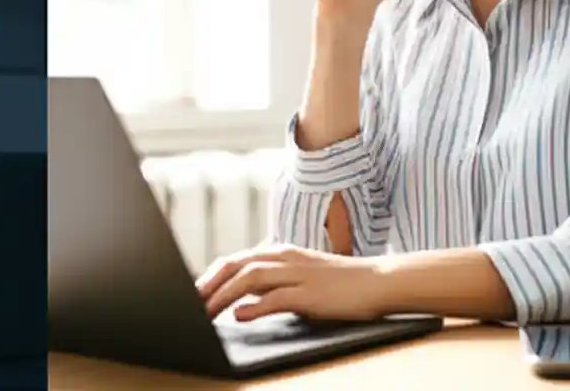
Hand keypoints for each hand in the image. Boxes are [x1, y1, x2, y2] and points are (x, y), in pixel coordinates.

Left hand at [196, 244, 387, 321]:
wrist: (379, 280)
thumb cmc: (340, 283)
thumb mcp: (300, 277)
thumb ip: (271, 284)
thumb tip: (241, 297)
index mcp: (280, 253)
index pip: (236, 260)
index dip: (212, 275)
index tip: (194, 292)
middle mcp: (284, 258)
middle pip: (236, 265)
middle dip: (209, 284)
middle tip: (190, 302)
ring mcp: (297, 274)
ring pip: (249, 279)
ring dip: (223, 296)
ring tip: (206, 312)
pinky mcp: (310, 293)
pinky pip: (276, 297)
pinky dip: (254, 307)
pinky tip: (240, 316)